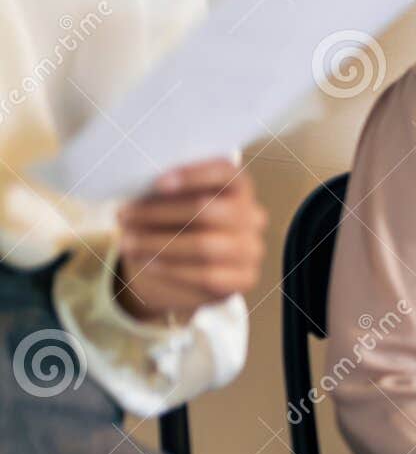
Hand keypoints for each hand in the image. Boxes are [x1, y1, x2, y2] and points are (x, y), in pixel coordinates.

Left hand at [114, 158, 266, 322]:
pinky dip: (171, 269)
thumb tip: (138, 190)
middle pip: (208, 210)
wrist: (181, 268)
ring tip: (127, 243)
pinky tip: (148, 263)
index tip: (157, 183)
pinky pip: (207, 275)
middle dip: (159, 213)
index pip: (225, 173)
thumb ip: (161, 193)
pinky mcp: (245, 279)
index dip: (193, 175)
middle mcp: (252, 216)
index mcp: (238, 187)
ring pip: (205, 245)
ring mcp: (252, 249)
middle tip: (124, 216)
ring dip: (158, 244)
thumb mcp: (167, 202)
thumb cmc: (172, 224)